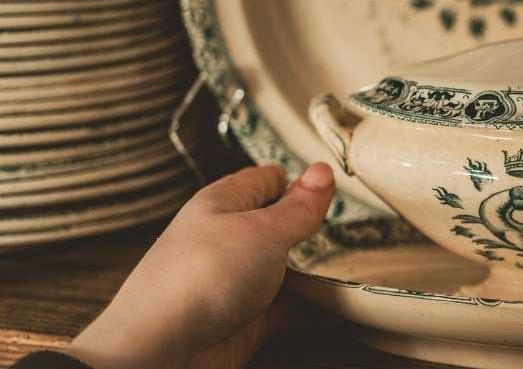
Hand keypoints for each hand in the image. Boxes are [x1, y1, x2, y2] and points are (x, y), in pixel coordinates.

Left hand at [67, 163, 335, 368]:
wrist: (162, 354)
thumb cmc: (200, 279)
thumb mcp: (262, 231)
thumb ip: (298, 206)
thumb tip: (323, 171)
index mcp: (223, 204)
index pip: (267, 180)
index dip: (301, 181)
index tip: (338, 186)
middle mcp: (229, 240)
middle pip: (279, 225)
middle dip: (314, 228)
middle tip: (357, 225)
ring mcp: (237, 281)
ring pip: (287, 267)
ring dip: (317, 268)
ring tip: (360, 263)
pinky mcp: (247, 318)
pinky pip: (288, 306)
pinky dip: (312, 305)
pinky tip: (339, 301)